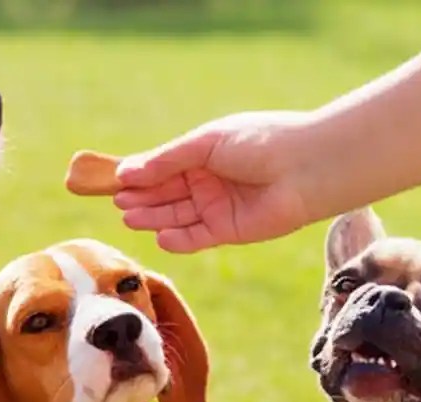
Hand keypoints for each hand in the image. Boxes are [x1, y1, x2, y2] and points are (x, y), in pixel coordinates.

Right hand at [114, 111, 315, 252]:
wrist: (304, 168)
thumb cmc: (258, 143)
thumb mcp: (204, 144)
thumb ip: (166, 161)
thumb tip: (125, 172)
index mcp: (203, 154)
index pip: (163, 167)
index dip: (139, 175)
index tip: (115, 181)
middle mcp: (208, 181)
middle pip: (166, 193)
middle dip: (143, 198)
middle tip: (119, 203)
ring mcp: (217, 206)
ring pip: (178, 215)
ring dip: (154, 218)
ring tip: (129, 217)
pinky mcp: (229, 230)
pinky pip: (197, 237)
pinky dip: (179, 239)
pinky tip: (160, 236)